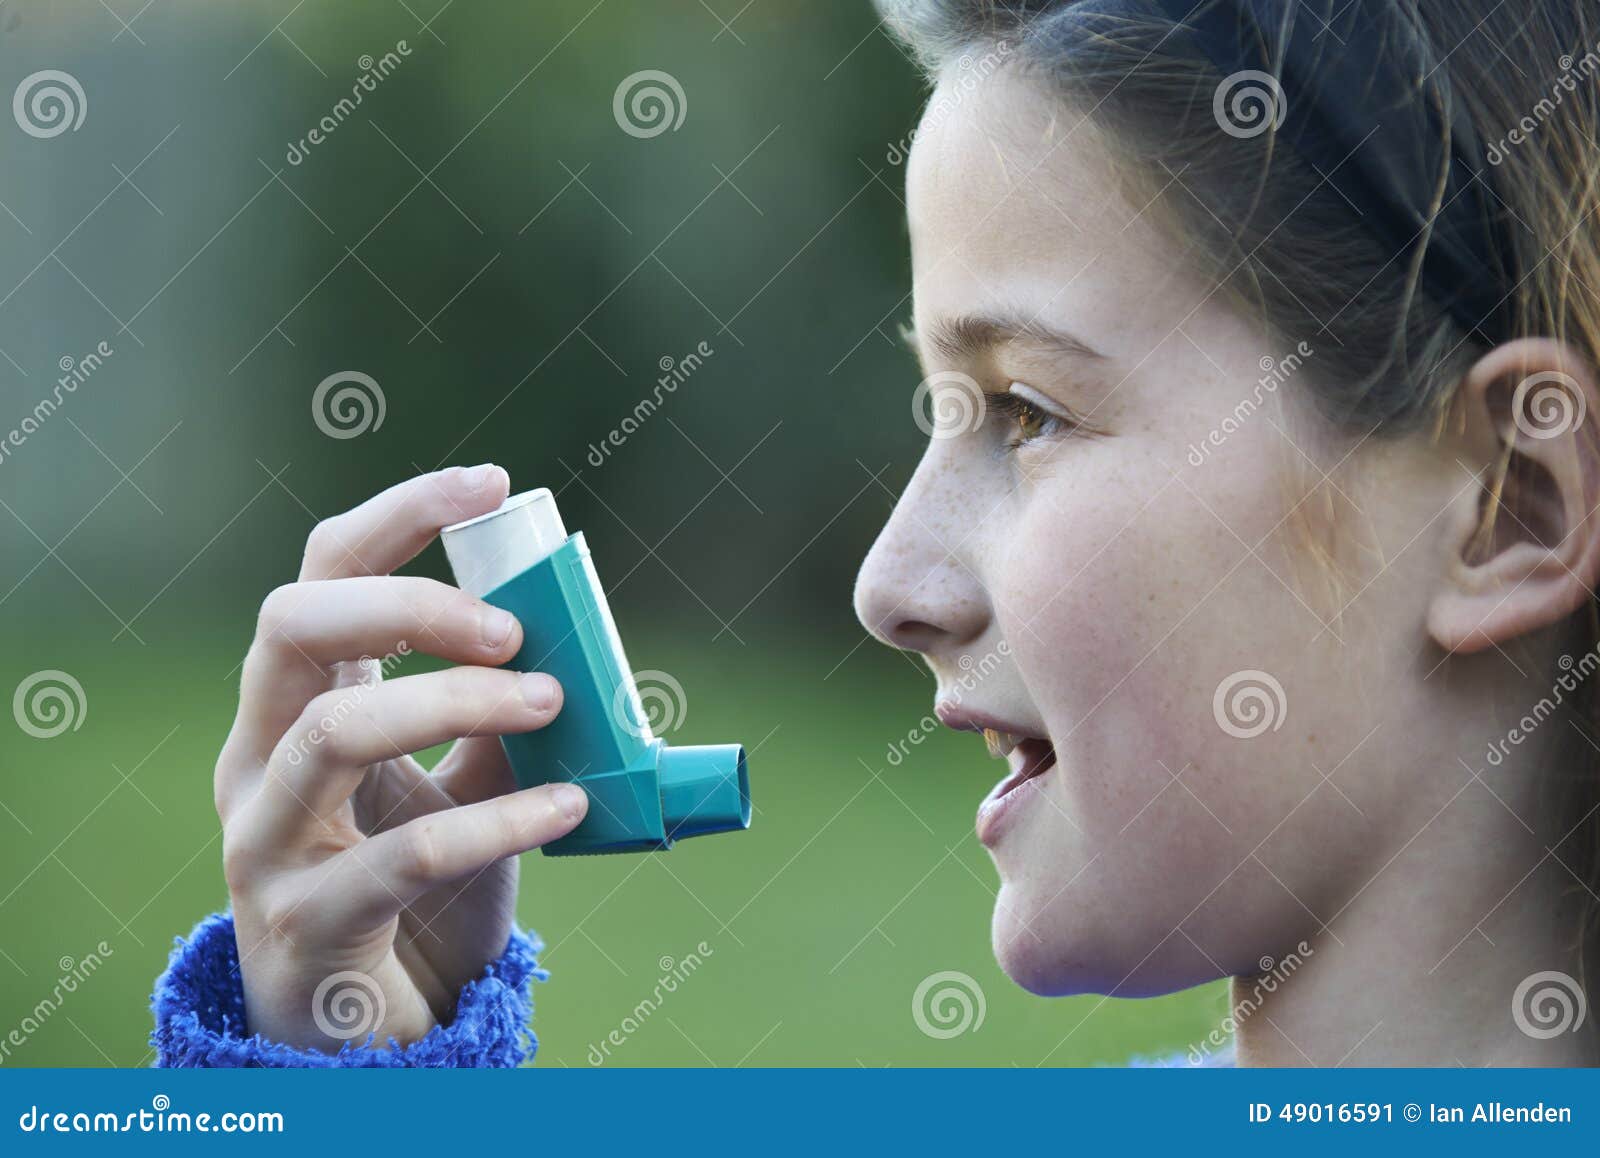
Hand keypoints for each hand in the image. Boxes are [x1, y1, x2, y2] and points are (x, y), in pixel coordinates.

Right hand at [213, 465, 587, 1050]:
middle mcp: (259, 753)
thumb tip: (579, 651)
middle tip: (515, 629)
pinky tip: (570, 809)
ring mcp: (263, 838)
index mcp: (300, 701)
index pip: (325, 573)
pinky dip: (496, 820)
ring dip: (455, 701)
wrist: (372, 1033)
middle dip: (410, 604)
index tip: (492, 484)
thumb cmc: (419, 894)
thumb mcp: (465, 787)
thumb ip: (500, 720)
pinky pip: (401, 855)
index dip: (400, 514)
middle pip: (294, 625)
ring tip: (551, 703)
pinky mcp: (301, 922)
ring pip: (334, 730)